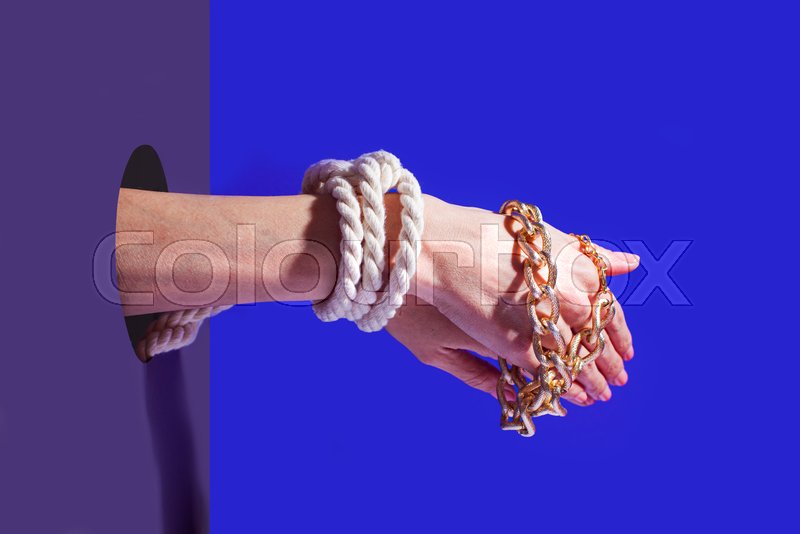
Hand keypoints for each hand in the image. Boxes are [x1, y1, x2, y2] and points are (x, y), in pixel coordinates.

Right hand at [412, 195, 639, 401]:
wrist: (438, 245)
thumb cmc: (484, 235)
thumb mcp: (543, 238)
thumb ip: (589, 254)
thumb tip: (632, 262)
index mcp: (577, 271)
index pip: (610, 311)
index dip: (620, 334)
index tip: (628, 351)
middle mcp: (567, 298)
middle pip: (597, 340)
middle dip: (609, 362)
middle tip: (619, 380)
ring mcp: (542, 324)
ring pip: (576, 361)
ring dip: (590, 379)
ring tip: (598, 395)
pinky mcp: (514, 345)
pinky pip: (547, 371)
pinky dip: (560, 383)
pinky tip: (568, 394)